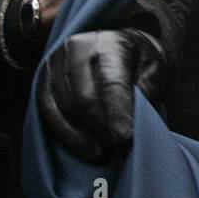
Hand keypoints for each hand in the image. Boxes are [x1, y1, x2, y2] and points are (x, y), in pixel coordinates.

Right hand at [38, 28, 164, 161]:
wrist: (116, 44)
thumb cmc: (139, 61)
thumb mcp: (155, 69)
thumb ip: (146, 91)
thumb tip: (131, 122)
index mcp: (110, 44)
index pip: (111, 84)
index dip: (117, 114)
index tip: (124, 139)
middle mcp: (77, 48)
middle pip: (84, 98)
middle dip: (100, 129)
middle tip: (116, 150)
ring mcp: (55, 61)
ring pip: (64, 107)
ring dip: (82, 136)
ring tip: (102, 154)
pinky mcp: (42, 77)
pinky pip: (47, 110)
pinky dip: (64, 133)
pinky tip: (82, 148)